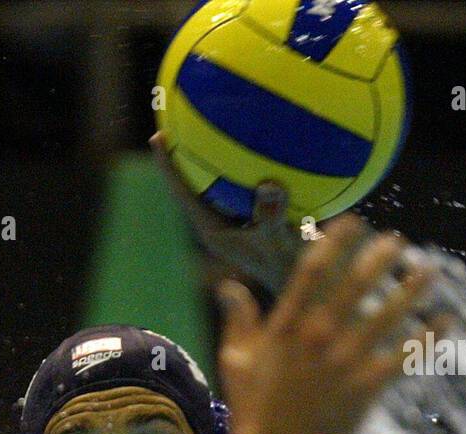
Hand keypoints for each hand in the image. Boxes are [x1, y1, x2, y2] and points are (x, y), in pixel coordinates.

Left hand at [150, 130, 302, 299]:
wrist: (307, 283)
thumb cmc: (289, 267)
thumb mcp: (280, 241)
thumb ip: (271, 216)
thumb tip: (269, 185)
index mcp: (213, 231)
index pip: (183, 194)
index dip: (169, 166)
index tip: (158, 136)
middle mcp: (221, 224)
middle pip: (195, 184)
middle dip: (185, 153)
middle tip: (176, 118)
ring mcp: (237, 221)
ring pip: (220, 183)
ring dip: (217, 155)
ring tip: (215, 117)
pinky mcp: (255, 217)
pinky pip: (248, 183)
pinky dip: (252, 162)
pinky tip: (268, 135)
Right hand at [216, 215, 434, 433]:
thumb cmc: (251, 408)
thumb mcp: (235, 360)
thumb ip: (237, 320)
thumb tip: (228, 286)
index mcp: (286, 326)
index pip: (313, 271)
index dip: (336, 241)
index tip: (354, 223)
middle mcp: (317, 336)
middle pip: (356, 283)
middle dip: (380, 257)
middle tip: (397, 242)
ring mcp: (344, 360)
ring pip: (387, 314)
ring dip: (411, 289)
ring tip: (429, 271)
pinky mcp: (366, 386)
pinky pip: (405, 355)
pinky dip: (428, 337)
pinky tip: (445, 319)